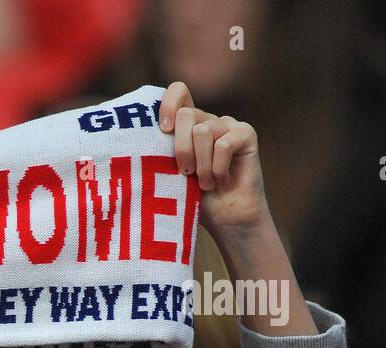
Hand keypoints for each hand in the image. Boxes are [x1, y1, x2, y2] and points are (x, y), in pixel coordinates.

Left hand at [158, 81, 269, 237]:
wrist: (225, 219)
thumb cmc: (192, 198)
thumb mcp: (168, 174)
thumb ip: (161, 152)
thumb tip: (140, 141)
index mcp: (187, 125)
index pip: (179, 91)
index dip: (168, 104)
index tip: (163, 130)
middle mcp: (208, 120)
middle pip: (187, 115)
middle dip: (181, 149)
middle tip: (185, 173)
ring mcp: (228, 125)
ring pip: (203, 131)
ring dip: (200, 164)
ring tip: (203, 182)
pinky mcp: (246, 134)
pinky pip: (223, 144)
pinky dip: (217, 168)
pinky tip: (219, 180)